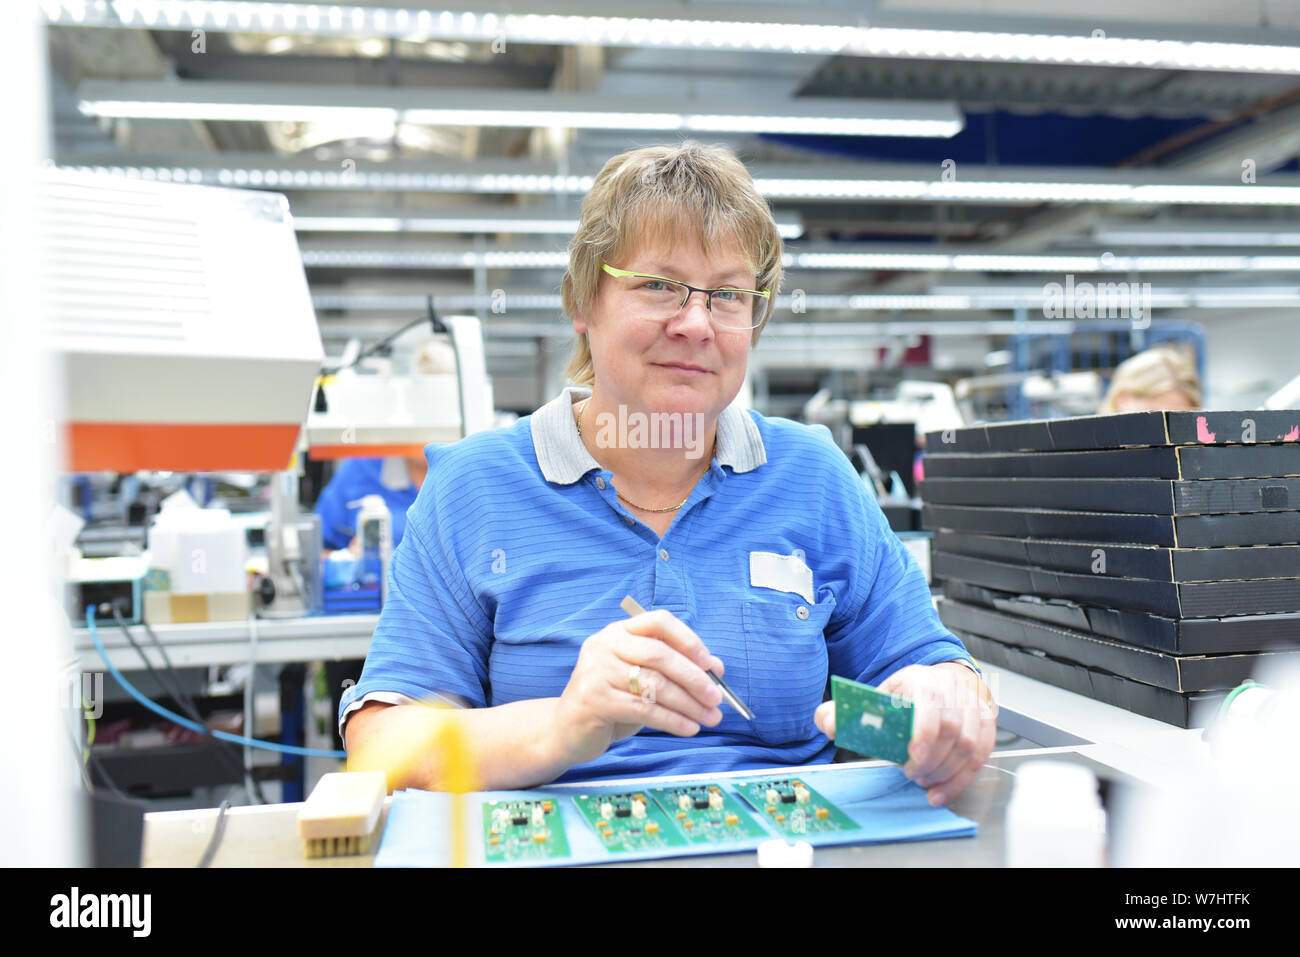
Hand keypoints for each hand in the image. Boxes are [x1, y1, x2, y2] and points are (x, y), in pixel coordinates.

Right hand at [554, 608, 725, 767]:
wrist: (566, 730)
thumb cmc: (612, 701)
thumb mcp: (643, 680)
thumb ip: (675, 669)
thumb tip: (716, 667)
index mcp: (618, 632)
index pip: (658, 621)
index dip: (688, 640)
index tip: (711, 664)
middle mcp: (604, 644)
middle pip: (659, 654)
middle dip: (694, 677)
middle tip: (717, 698)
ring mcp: (596, 670)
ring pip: (655, 685)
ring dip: (689, 704)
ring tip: (710, 718)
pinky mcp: (594, 699)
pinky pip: (644, 709)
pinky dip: (673, 720)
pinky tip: (689, 728)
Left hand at [814, 662, 996, 806]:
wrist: (947, 679)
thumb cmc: (911, 691)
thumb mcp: (880, 693)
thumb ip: (850, 710)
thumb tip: (827, 721)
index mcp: (921, 682)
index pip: (928, 704)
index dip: (922, 733)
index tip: (910, 758)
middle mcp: (952, 693)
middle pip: (951, 730)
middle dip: (930, 759)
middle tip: (912, 774)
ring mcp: (973, 709)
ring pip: (969, 746)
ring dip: (945, 771)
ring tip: (924, 781)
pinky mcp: (986, 726)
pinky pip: (981, 756)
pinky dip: (961, 779)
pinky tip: (941, 791)